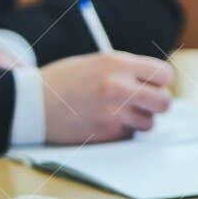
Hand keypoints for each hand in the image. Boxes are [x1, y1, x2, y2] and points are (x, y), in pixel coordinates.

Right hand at [38, 51, 173, 143]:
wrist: (33, 102)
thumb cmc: (64, 81)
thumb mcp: (96, 63)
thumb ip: (126, 70)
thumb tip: (157, 85)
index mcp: (116, 63)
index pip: (164, 74)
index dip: (160, 81)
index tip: (151, 84)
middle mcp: (118, 87)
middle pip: (164, 102)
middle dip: (157, 104)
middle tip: (144, 103)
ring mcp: (113, 112)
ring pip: (149, 123)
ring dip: (138, 120)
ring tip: (116, 112)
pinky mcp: (106, 133)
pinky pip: (128, 135)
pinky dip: (120, 131)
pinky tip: (101, 121)